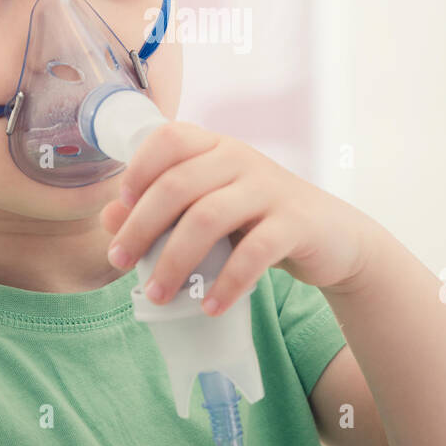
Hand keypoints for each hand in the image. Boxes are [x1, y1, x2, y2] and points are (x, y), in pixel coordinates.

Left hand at [100, 121, 383, 315]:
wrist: (335, 238)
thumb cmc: (260, 221)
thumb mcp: (212, 209)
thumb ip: (165, 210)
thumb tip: (109, 218)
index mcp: (217, 147)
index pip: (169, 138)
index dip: (138, 167)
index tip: (119, 204)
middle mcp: (241, 158)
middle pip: (177, 184)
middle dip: (140, 226)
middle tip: (119, 262)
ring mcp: (270, 188)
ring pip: (207, 218)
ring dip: (174, 261)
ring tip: (157, 296)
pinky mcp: (295, 223)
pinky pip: (253, 253)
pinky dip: (225, 283)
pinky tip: (209, 307)